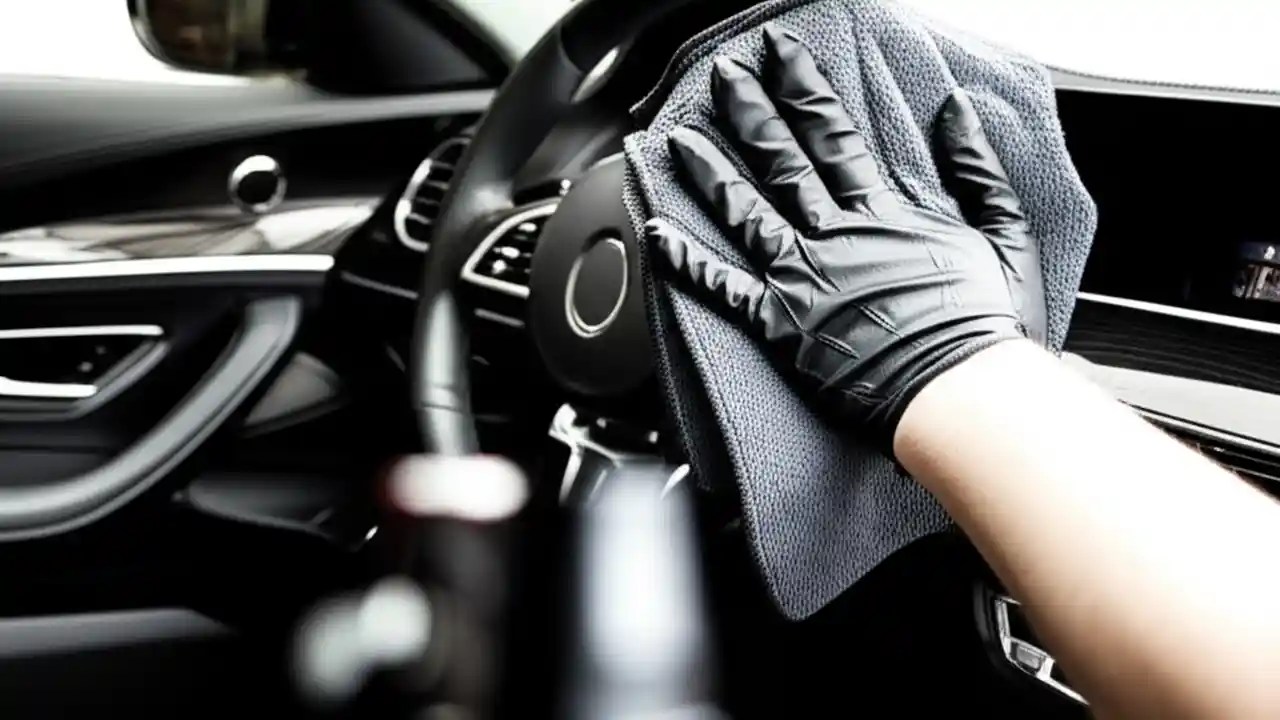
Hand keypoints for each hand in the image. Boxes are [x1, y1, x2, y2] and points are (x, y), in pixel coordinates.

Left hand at [646, 24, 1044, 453]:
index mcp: (882, 214)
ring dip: (710, 172)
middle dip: (749, 111)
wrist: (960, 393)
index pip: (833, 134)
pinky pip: (725, 290)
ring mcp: (803, 280)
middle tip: (721, 74)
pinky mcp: (782, 326)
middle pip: (781, 160)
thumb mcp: (1002, 234)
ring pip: (745, 212)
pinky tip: (655, 234)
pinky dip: (688, 264)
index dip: (802, 87)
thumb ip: (978, 168)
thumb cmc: (982, 327)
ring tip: (679, 138)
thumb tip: (958, 109)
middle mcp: (834, 237)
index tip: (779, 52)